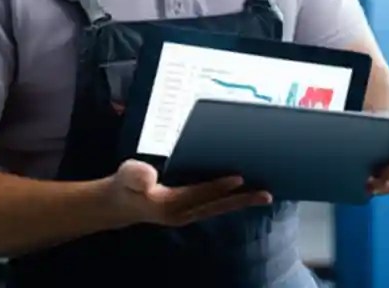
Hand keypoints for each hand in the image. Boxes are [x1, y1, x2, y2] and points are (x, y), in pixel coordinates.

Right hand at [107, 159, 271, 227]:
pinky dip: (232, 199)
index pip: (198, 194)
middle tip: (267, 194)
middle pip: (216, 205)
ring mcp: (189, 214)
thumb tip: (149, 176)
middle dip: (242, 199)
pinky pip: (216, 206)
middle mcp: (183, 213)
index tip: (239, 178)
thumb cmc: (126, 185)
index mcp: (169, 204)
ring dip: (242, 202)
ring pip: (219, 207)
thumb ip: (135, 175)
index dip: (217, 186)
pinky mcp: (192, 210)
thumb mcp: (126, 176)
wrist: (121, 203)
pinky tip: (248, 192)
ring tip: (266, 195)